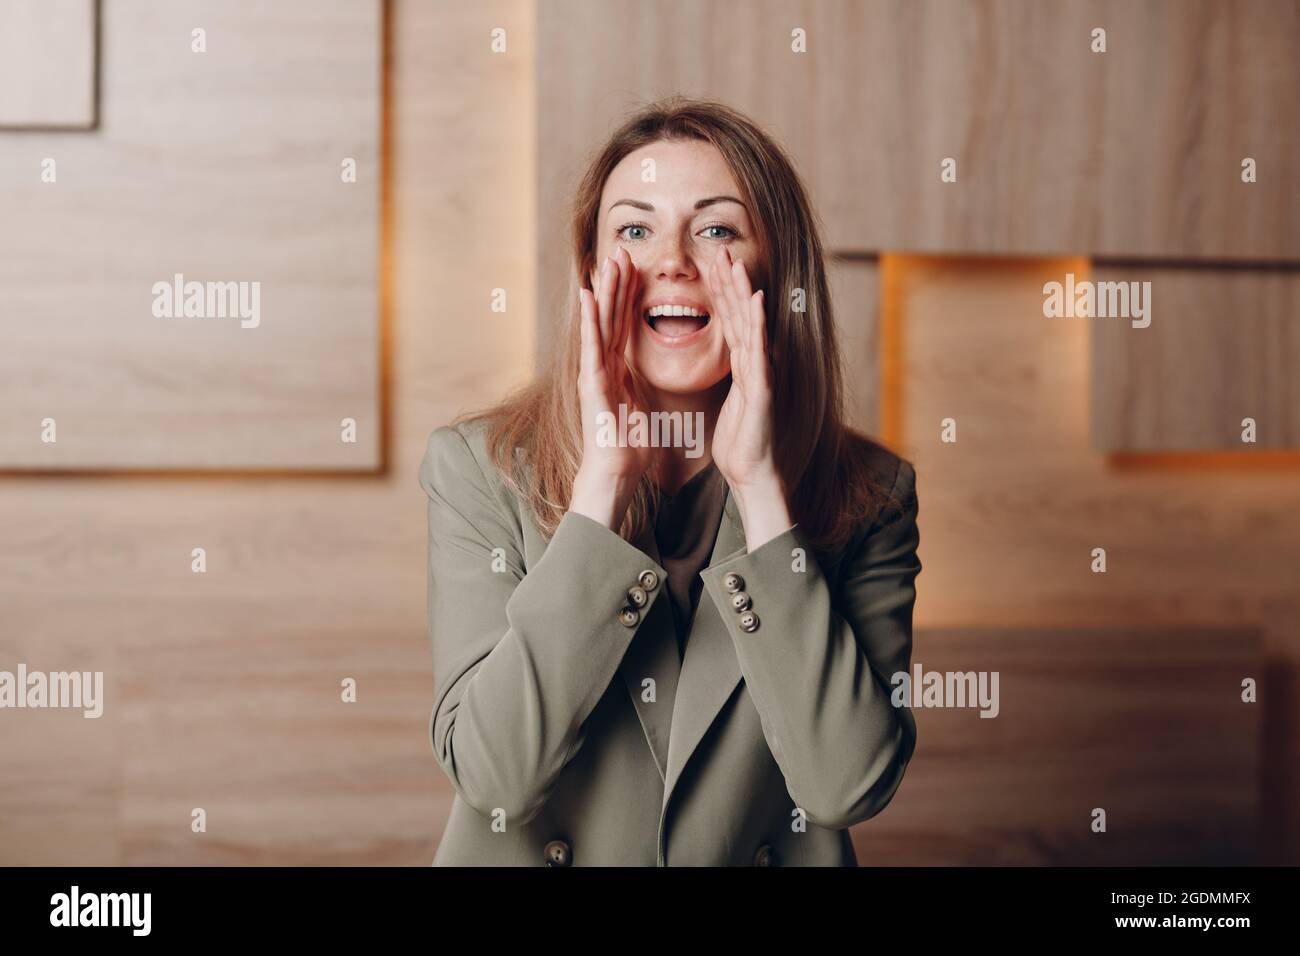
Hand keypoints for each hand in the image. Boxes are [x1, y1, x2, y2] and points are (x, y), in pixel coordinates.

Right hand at [571, 245, 652, 528]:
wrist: (615, 472)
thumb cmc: (629, 445)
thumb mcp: (641, 404)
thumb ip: (638, 383)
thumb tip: (644, 371)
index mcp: (617, 369)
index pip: (624, 324)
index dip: (629, 295)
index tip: (636, 268)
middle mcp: (602, 366)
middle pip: (611, 316)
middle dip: (616, 283)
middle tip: (620, 250)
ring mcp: (594, 372)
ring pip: (601, 323)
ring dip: (604, 291)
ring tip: (606, 261)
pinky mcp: (591, 383)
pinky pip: (591, 346)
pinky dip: (590, 320)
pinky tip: (589, 296)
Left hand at [706, 246, 792, 547]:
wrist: (752, 472)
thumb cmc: (740, 442)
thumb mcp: (726, 401)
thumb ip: (727, 378)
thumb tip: (721, 363)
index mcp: (741, 366)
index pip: (728, 322)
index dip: (721, 292)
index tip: (713, 264)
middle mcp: (753, 364)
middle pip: (740, 316)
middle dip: (732, 282)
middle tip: (723, 250)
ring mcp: (760, 374)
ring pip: (751, 326)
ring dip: (744, 293)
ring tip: (738, 264)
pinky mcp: (762, 389)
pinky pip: (759, 352)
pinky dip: (758, 326)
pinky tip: (757, 302)